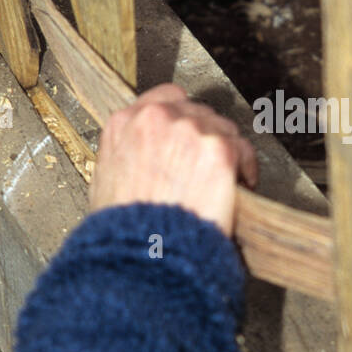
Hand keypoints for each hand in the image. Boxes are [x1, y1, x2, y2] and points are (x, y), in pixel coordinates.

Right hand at [89, 84, 257, 235]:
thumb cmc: (122, 229)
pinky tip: (239, 185)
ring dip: (226, 152)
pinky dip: (245, 168)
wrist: (140, 253)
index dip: (184, 118)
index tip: (191, 133)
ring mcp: (190, 132)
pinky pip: (243, 150)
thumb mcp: (106, 181)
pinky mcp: (218, 151)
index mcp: (124, 123)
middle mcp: (158, 118)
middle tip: (208, 165)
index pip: (166, 99)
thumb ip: (128, 155)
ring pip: (222, 129)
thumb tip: (146, 157)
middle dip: (205, 138)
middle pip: (199, 113)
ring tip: (225, 178)